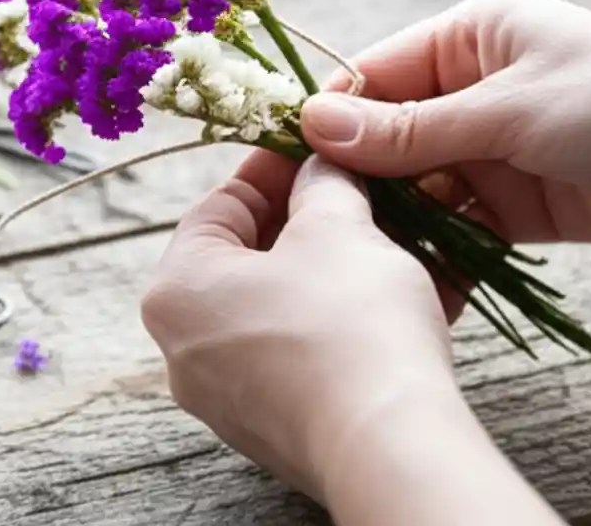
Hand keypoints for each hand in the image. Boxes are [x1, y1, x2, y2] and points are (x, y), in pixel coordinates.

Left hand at [142, 153, 564, 523]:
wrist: (390, 446)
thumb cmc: (349, 322)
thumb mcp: (338, 228)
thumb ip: (322, 185)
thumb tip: (318, 167)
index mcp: (178, 290)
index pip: (220, 205)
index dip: (276, 165)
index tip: (318, 145)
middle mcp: (188, 349)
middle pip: (252, 259)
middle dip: (314, 219)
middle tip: (362, 189)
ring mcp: (232, 396)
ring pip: (289, 308)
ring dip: (342, 268)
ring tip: (399, 236)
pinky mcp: (281, 428)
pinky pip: (312, 353)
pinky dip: (352, 319)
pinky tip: (413, 290)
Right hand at [301, 0, 590, 247]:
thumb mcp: (508, 110)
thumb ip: (411, 130)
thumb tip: (314, 124)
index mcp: (469, 37)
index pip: (375, 76)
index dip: (329, 119)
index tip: (281, 166)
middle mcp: (473, 88)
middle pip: (390, 135)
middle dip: (357, 177)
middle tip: (306, 225)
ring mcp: (494, 147)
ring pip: (419, 184)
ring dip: (394, 218)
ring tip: (350, 257)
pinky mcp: (516, 201)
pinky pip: (457, 223)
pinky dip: (434, 246)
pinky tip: (402, 273)